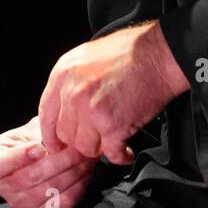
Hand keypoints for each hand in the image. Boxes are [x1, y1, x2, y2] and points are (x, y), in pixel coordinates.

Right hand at [0, 116, 99, 207]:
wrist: (37, 156)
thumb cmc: (30, 138)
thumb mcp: (26, 129)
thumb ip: (36, 131)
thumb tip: (55, 132)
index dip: (18, 157)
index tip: (39, 146)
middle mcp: (2, 188)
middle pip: (29, 178)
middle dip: (58, 161)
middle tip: (77, 147)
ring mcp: (22, 203)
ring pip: (49, 190)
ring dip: (72, 172)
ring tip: (86, 156)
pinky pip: (63, 203)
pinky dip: (78, 186)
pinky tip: (86, 171)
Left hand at [38, 20, 190, 163]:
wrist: (160, 55)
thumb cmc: (131, 51)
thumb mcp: (87, 56)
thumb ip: (71, 81)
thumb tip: (66, 108)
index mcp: (63, 74)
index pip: (46, 114)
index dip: (52, 134)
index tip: (59, 144)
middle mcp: (72, 92)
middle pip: (66, 134)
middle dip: (81, 139)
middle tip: (97, 137)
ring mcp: (91, 111)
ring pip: (86, 147)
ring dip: (101, 147)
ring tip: (114, 140)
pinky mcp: (112, 126)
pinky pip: (111, 153)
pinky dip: (120, 156)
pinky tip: (126, 151)